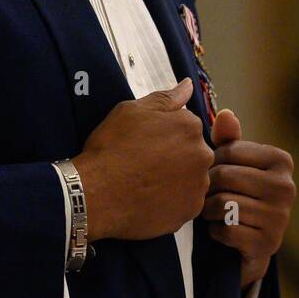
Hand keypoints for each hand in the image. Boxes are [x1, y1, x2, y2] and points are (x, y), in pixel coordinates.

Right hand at [74, 78, 212, 240]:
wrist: (96, 193)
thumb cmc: (111, 148)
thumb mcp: (132, 111)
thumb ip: (166, 98)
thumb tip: (187, 85)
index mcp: (190, 126)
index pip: (187, 127)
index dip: (165, 135)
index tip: (146, 144)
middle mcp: (202, 155)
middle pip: (193, 153)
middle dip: (175, 157)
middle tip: (145, 165)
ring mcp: (198, 186)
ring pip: (191, 179)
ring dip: (176, 180)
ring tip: (146, 183)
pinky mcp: (189, 211)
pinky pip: (185, 203)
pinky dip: (171, 201)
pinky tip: (149, 199)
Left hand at [201, 108, 294, 288]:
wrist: (249, 247)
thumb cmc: (239, 196)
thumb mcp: (234, 166)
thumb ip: (228, 140)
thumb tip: (226, 114)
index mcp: (281, 160)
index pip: (227, 151)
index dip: (211, 163)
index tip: (215, 175)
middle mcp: (287, 186)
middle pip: (224, 176)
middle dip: (207, 188)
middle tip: (208, 196)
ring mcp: (280, 216)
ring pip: (223, 203)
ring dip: (209, 211)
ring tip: (213, 212)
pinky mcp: (268, 243)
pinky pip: (226, 230)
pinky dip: (216, 232)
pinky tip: (223, 231)